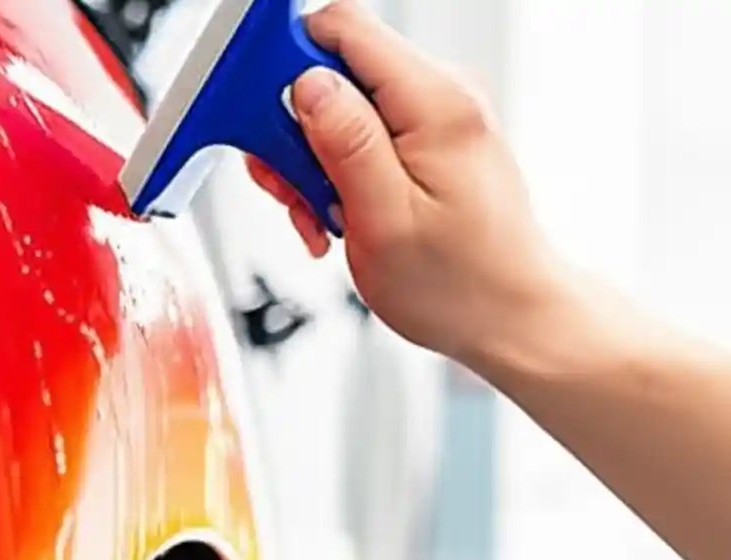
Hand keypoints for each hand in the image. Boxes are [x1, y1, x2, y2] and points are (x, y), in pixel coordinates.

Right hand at [249, 0, 564, 363]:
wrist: (510, 318)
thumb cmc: (461, 285)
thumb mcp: (385, 222)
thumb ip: (345, 143)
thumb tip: (307, 82)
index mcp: (434, 103)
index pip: (341, 28)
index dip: (286, 61)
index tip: (262, 114)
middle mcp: (440, 94)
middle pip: (332, 68)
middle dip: (293, 129)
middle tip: (293, 188)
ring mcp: (435, 114)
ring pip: (338, 105)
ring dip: (310, 161)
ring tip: (322, 214)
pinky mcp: (427, 136)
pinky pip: (359, 132)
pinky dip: (334, 173)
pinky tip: (340, 214)